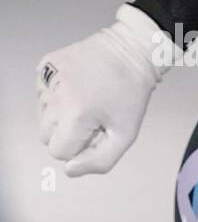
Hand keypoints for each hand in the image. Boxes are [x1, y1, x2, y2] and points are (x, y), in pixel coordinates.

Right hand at [35, 4, 174, 176]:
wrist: (130, 51)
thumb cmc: (131, 95)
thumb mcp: (125, 135)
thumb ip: (99, 161)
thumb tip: (70, 170)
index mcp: (75, 115)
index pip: (59, 152)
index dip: (80, 147)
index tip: (98, 132)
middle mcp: (54, 97)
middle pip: (47, 136)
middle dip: (68, 133)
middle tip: (94, 117)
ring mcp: (46, 79)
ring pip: (42, 116)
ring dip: (61, 114)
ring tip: (88, 100)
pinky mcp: (43, 66)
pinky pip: (42, 94)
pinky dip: (57, 96)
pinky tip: (78, 87)